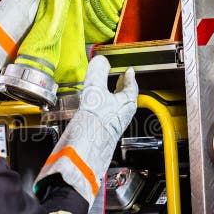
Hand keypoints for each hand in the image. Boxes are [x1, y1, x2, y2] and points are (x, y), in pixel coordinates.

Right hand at [35, 56, 137, 203]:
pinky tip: (92, 108)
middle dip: (121, 88)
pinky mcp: (101, 135)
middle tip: (119, 79)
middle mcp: (122, 117)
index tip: (129, 70)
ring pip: (115, 108)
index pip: (132, 87)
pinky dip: (102, 108)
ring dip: (111, 98)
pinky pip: (105, 117)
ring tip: (105, 91)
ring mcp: (112, 127)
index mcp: (126, 104)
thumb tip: (101, 60)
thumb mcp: (95, 90)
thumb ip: (98, 72)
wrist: (82, 153)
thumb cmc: (93, 126)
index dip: (129, 77)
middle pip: (126, 98)